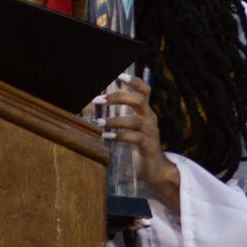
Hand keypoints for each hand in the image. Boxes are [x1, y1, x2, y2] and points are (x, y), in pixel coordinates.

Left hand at [103, 74, 180, 213]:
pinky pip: (136, 138)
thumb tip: (92, 105)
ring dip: (115, 120)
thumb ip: (115, 116)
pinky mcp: (149, 147)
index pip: (144, 91)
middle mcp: (150, 119)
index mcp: (145, 112)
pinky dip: (120, 136)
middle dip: (119, 97)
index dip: (134, 82)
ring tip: (100, 122)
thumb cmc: (137, 146)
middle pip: (139, 100)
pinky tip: (107, 136)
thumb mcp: (128, 128)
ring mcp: (151, 133)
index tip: (119, 75)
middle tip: (99, 99)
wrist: (154, 170)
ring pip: (135, 121)